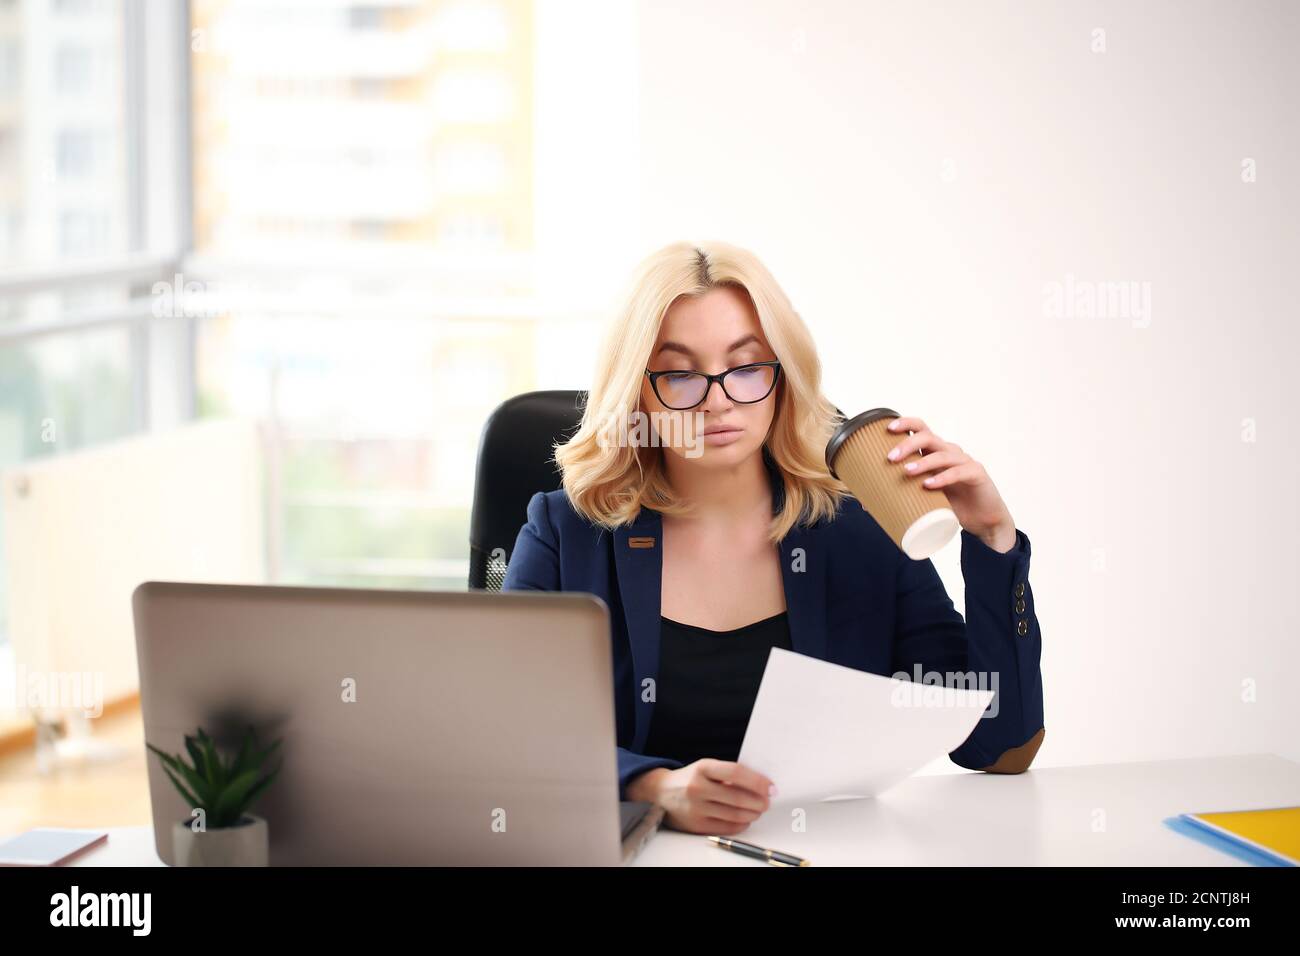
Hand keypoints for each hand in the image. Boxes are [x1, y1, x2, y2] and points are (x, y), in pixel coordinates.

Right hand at [627, 759, 773, 834]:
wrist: (661, 791)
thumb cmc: (690, 778)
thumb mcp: (706, 768)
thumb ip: (729, 774)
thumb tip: (760, 784)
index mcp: (703, 768)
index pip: (736, 772)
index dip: (757, 781)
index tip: (771, 787)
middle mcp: (698, 787)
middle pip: (738, 797)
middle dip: (759, 801)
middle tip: (767, 801)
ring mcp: (696, 808)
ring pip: (735, 814)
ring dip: (752, 813)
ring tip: (758, 810)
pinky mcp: (696, 824)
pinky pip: (727, 827)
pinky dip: (741, 823)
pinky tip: (745, 818)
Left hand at [884, 415, 1016, 552]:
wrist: (983, 520)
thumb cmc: (951, 504)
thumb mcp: (924, 497)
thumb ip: (901, 494)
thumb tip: (865, 503)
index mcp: (935, 452)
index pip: (920, 429)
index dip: (905, 424)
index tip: (887, 428)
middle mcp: (949, 452)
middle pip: (928, 437)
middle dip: (907, 444)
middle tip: (890, 458)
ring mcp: (964, 461)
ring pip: (942, 454)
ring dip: (923, 461)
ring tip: (907, 471)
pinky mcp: (976, 474)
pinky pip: (959, 472)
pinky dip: (942, 477)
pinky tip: (929, 484)